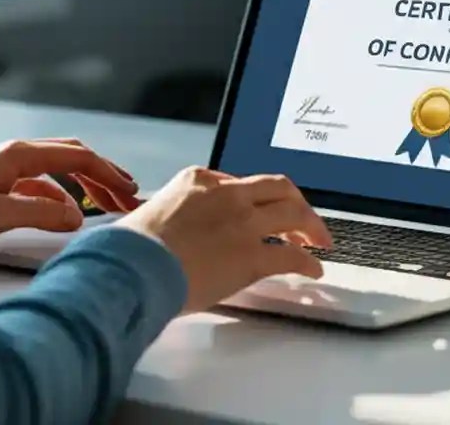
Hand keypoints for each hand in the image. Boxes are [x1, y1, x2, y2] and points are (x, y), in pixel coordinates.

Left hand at [0, 138, 142, 247]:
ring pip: (57, 172)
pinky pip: (39, 186)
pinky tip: (65, 214)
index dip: (109, 173)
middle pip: (72, 157)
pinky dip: (60, 198)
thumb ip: (41, 214)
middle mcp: (14, 156)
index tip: (132, 191)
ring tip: (105, 206)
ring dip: (84, 187)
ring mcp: (3, 170)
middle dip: (103, 175)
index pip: (79, 157)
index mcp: (20, 155)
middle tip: (128, 197)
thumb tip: (77, 217)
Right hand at [117, 167, 332, 312]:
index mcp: (197, 180)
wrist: (133, 267)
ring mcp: (243, 222)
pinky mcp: (253, 255)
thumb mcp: (148, 215)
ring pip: (293, 213)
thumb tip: (168, 233)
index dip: (254, 197)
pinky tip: (313, 269)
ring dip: (311, 226)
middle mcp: (227, 194)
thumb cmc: (130, 249)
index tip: (259, 209)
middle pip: (277, 187)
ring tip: (319, 241)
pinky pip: (292, 255)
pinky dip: (307, 262)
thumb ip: (170, 216)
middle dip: (295, 202)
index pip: (238, 181)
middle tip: (303, 220)